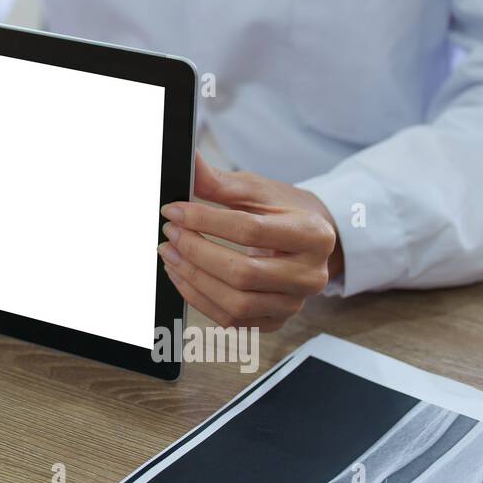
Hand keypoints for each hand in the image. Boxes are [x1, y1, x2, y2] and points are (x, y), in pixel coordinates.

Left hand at [157, 153, 342, 330]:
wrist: (309, 241)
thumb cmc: (283, 212)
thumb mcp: (257, 190)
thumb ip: (221, 182)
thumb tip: (188, 161)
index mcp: (313, 235)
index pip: (250, 230)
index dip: (205, 221)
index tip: (173, 210)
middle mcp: (310, 275)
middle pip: (243, 273)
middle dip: (196, 252)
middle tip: (169, 233)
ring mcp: (295, 303)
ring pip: (236, 303)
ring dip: (193, 279)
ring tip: (169, 255)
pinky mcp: (276, 321)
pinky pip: (232, 320)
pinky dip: (200, 299)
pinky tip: (182, 276)